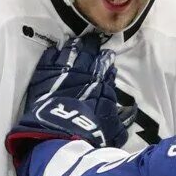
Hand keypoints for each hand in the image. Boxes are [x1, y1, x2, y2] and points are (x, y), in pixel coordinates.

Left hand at [6, 34, 128, 165]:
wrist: (62, 135)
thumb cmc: (91, 135)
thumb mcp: (114, 130)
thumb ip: (123, 119)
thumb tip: (131, 110)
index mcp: (101, 84)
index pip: (105, 66)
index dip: (106, 60)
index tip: (107, 56)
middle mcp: (84, 75)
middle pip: (88, 54)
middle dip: (91, 47)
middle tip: (92, 40)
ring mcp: (63, 73)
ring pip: (70, 53)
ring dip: (74, 46)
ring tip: (76, 41)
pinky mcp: (43, 75)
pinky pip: (49, 58)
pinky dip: (53, 52)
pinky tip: (55, 49)